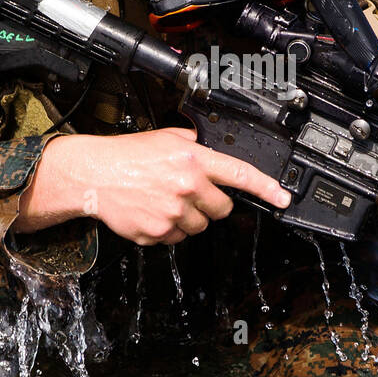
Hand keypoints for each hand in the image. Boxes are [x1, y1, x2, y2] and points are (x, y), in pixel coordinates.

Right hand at [16, 127, 290, 244]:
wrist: (94, 175)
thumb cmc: (128, 155)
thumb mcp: (168, 138)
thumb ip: (196, 146)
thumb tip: (216, 153)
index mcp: (193, 160)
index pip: (240, 174)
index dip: (267, 188)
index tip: (283, 198)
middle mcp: (187, 186)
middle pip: (223, 208)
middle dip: (213, 202)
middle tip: (190, 191)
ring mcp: (173, 213)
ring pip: (202, 225)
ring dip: (191, 217)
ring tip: (167, 200)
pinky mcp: (159, 233)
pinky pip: (179, 238)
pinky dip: (171, 229)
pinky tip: (155, 211)